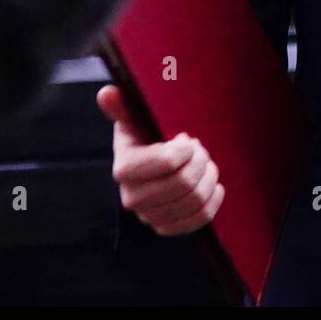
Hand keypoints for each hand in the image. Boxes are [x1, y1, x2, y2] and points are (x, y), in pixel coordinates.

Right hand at [96, 84, 224, 235]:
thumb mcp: (133, 118)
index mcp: (124, 168)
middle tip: (199, 149)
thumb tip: (107, 92)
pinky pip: (200, 218)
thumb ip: (122, 106)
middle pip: (185, 183)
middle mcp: (132, 198)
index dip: (187, 148)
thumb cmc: (144, 137)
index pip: (168, 162)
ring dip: (209, 177)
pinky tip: (213, 184)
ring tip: (204, 163)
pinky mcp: (166, 227)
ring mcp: (149, 216)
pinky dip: (214, 199)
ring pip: (196, 200)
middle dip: (201, 160)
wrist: (148, 164)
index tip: (184, 138)